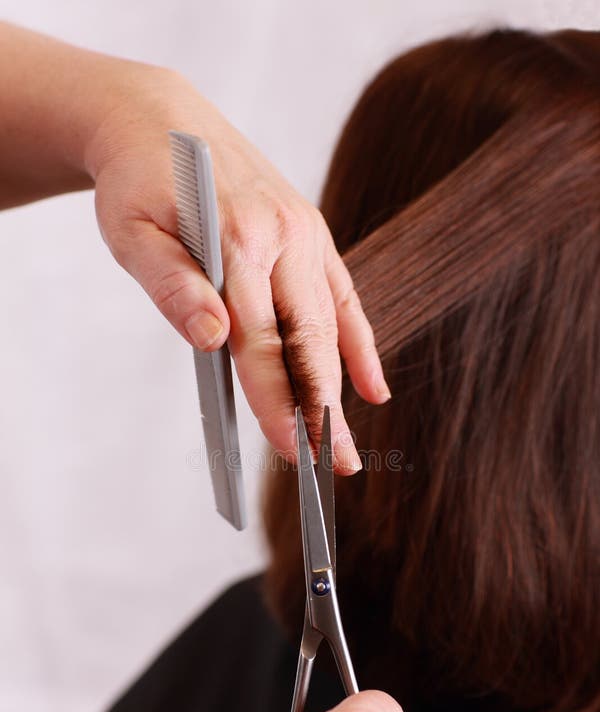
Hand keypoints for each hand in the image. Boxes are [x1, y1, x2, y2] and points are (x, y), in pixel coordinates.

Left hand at [87, 66, 390, 471]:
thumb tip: (216, 340)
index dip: (278, 399)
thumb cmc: (139, 183)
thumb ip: (174, 288)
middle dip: (323, 411)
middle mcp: (284, 237)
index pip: (263, 341)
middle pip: (310, 342)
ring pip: (333, 325)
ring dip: (344, 390)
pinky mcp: (313, 234)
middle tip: (336, 468)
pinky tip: (372, 387)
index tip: (291, 450)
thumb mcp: (132, 233)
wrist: (162, 119)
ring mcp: (306, 234)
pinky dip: (360, 344)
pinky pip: (345, 296)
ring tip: (348, 447)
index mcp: (237, 240)